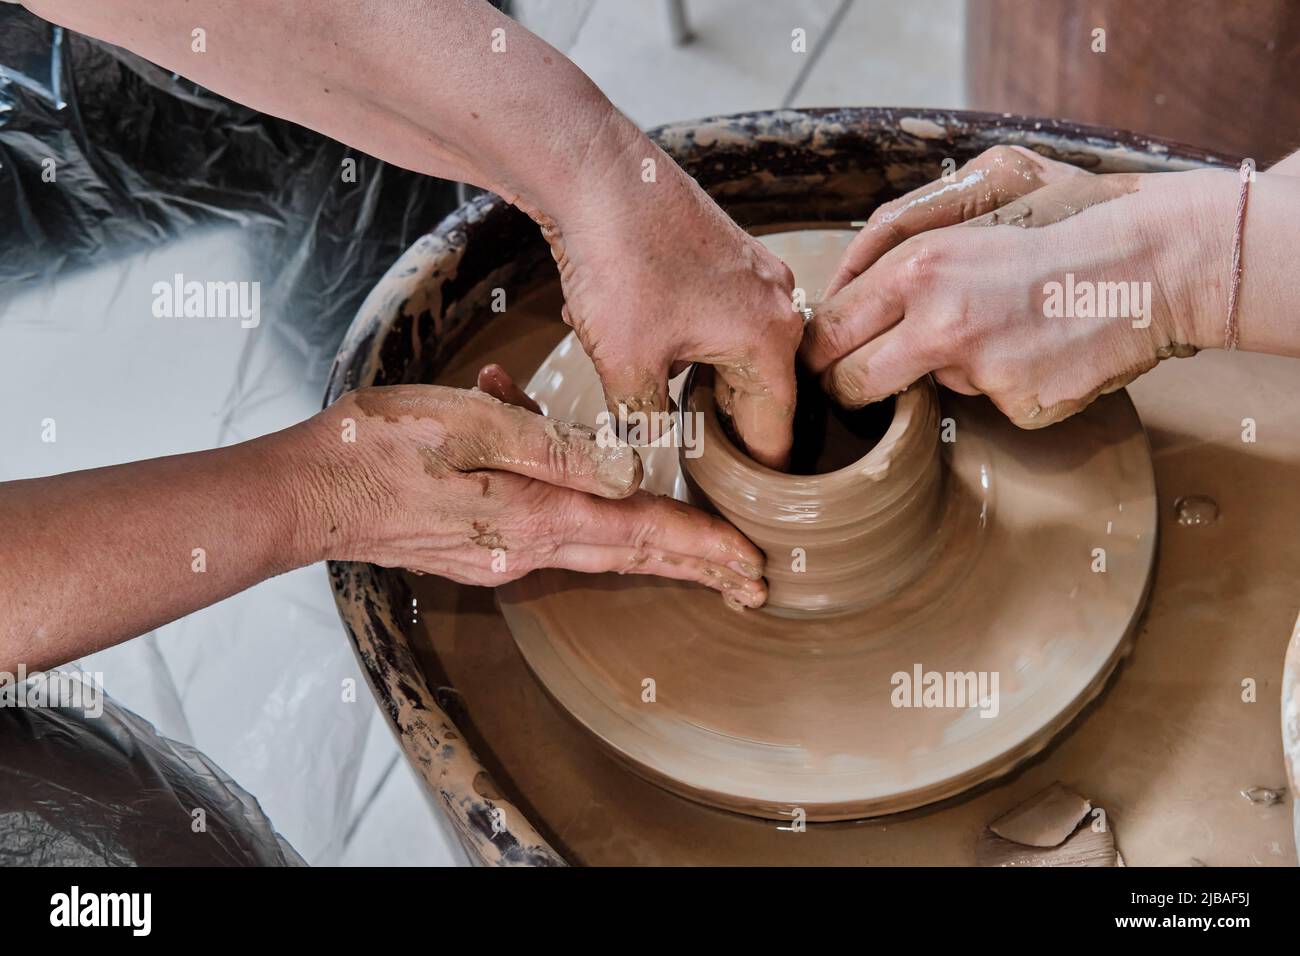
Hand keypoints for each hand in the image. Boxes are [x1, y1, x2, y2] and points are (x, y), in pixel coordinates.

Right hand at [290, 369, 767, 606]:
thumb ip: (554, 449)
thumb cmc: (386, 446)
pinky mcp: (478, 545)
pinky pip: (550, 530)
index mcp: (535, 515)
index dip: (703, 550)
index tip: (752, 566)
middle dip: (696, 568)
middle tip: (749, 582)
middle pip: (632, 556)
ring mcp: (501, 553)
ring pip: (598, 548)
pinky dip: (582, 512)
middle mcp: (526, 546)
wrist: (310, 491)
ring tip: (700, 552)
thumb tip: (624, 476)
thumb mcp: (475, 423)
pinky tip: (578, 476)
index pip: (642, 535)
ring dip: (652, 547)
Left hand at [537, 141, 802, 469]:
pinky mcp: (726, 251)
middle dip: (712, 418)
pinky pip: (714, 311)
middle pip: (756, 390)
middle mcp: (776, 305)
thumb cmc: (621, 262)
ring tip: (634, 372)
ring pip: (729, 349)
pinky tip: (626, 327)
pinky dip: (678, 331)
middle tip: (679, 447)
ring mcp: (754, 272)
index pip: (774, 432)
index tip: (734, 497)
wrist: (597, 174)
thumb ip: (644, 421)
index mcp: (770, 341)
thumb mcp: (625, 365)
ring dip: (685, 370)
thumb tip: (642, 454)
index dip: (751, 473)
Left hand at [803, 146, 1227, 426]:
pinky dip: (1005, 383)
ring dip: (946, 371)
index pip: (831, 329)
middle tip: (854, 385)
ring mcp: (981, 370)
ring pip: (926, 390)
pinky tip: (1041, 348)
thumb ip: (903, 238)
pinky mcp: (1019, 404)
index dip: (819, 351)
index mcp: (920, 267)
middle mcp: (940, 321)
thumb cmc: (1064, 222)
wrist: (1153, 262)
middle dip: (845, 387)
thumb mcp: (974, 202)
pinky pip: (990, 401)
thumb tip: (845, 279)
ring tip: (1001, 329)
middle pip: (851, 382)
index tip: (820, 358)